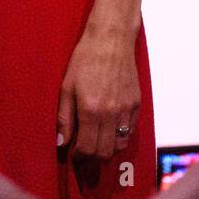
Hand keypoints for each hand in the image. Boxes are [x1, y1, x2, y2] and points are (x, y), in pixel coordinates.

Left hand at [57, 24, 140, 159]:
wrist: (111, 40)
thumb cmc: (85, 59)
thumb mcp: (67, 87)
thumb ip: (64, 117)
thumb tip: (61, 142)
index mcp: (91, 110)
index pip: (87, 149)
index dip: (78, 156)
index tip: (73, 154)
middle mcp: (111, 114)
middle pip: (105, 152)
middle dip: (92, 158)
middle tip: (83, 153)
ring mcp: (126, 110)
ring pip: (120, 145)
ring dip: (107, 149)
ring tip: (96, 142)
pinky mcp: (136, 105)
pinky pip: (130, 132)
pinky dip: (120, 137)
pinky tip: (109, 130)